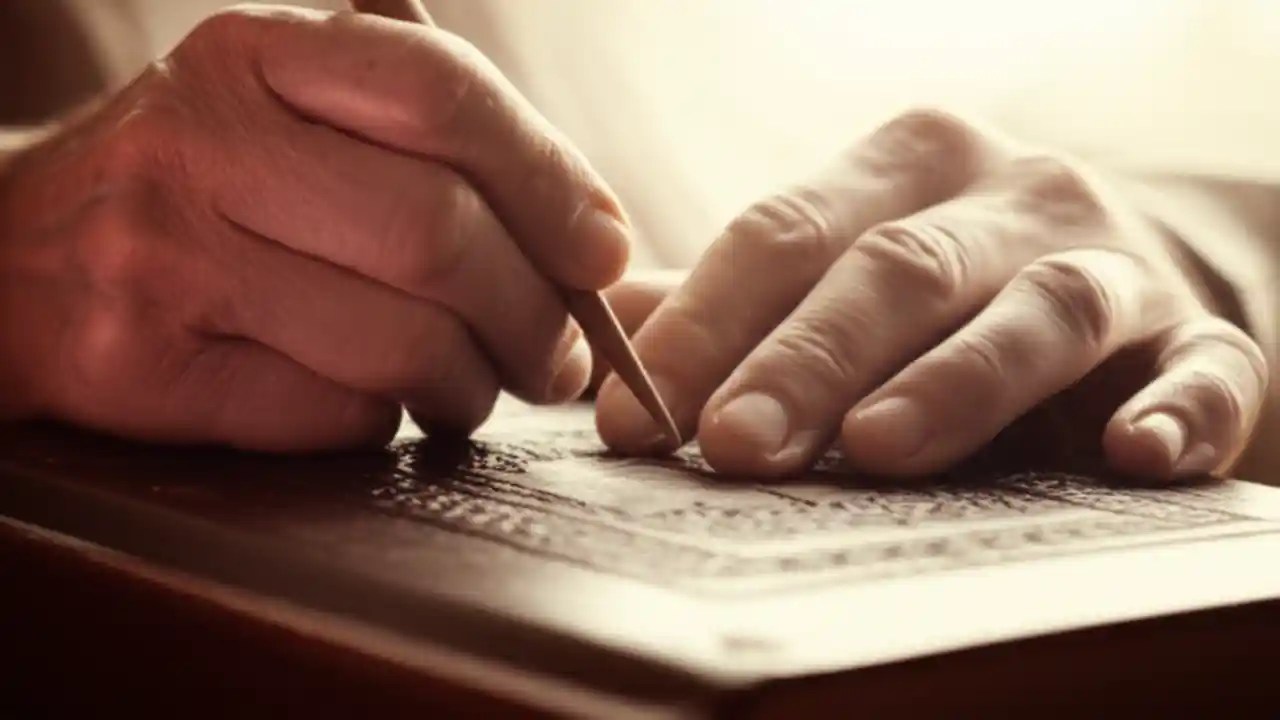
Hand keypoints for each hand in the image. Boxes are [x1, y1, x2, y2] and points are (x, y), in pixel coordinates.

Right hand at [0, 5, 628, 450]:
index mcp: (255, 52)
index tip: (604, 249)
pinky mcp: (142, 369)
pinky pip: (332, 414)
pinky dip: (385, 419)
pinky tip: (377, 401)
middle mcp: (202, 142)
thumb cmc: (195, 187)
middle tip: (557, 351)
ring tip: (478, 384)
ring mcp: (163, 257)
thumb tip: (589, 230)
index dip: (551, 177)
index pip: (441, 92)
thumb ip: (418, 137)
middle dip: (533, 313)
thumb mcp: (282, 109)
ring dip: (472, 382)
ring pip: (399, 341)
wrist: (9, 259)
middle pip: (438, 235)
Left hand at [596, 109, 1267, 479]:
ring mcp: (1111, 264)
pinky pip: (1202, 370)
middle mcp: (1009, 197)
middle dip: (806, 360)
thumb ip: (726, 302)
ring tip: (876, 447)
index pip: (781, 232)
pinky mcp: (1197, 340)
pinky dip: (1173, 409)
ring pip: (1035, 311)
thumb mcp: (837, 265)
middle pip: (895, 270)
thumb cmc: (943, 284)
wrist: (1119, 277)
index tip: (633, 414)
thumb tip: (592, 354)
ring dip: (954, 383)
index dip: (704, 323)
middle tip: (733, 446)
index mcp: (901, 167)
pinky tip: (1130, 455)